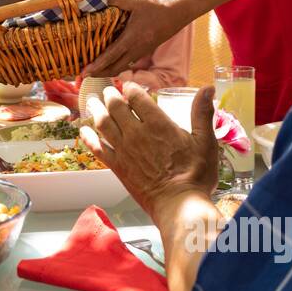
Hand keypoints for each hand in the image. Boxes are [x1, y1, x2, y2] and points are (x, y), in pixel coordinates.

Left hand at [80, 83, 217, 215]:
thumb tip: (208, 89)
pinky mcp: (117, 167)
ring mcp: (124, 150)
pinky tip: (83, 131)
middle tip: (107, 91)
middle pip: (116, 107)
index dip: (130, 89)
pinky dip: (88, 138)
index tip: (128, 86)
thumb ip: (203, 113)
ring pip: (103, 123)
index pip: (137, 98)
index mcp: (158, 124)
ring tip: (92, 102)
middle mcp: (136, 133)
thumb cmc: (195, 174)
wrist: (179, 204)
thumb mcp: (205, 141)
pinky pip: (97, 148)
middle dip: (110, 96)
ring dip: (96, 110)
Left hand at [86, 0, 190, 75]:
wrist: (177, 14)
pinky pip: (127, 63)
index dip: (96, 65)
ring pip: (121, 68)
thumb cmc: (156, 7)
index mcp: (131, 39)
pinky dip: (116, 66)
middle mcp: (135, 49)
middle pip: (114, 68)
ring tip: (94, 70)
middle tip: (84, 74)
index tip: (84, 72)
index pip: (110, 56)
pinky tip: (109, 62)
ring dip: (107, 71)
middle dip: (98, 73)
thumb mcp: (136, 0)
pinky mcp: (143, 51)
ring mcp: (140, 52)